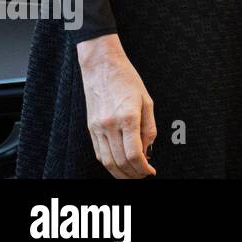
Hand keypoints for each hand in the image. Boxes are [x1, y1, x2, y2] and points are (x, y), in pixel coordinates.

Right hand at [76, 34, 157, 177]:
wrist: (102, 66)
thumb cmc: (127, 80)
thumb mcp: (147, 101)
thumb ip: (149, 128)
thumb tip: (148, 149)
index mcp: (127, 118)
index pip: (134, 155)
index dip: (143, 168)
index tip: (151, 171)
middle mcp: (109, 125)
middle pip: (120, 162)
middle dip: (133, 174)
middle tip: (143, 175)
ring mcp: (97, 128)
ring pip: (107, 161)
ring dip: (120, 173)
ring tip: (132, 174)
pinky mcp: (90, 128)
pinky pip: (98, 152)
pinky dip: (109, 163)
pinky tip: (119, 164)